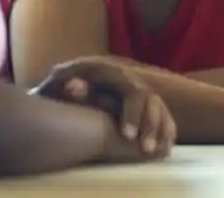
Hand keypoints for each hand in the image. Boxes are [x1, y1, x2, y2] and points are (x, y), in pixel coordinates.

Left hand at [33, 56, 174, 159]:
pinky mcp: (140, 99)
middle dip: (149, 125)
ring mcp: (136, 87)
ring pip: (157, 106)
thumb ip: (64, 86)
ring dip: (159, 129)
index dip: (132, 115)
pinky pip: (161, 112)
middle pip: (148, 100)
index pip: (131, 92)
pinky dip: (165, 127)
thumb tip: (72, 86)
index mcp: (111, 72)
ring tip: (155, 151)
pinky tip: (166, 143)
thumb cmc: (57, 88)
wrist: (63, 81)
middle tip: (145, 150)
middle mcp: (127, 78)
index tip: (127, 137)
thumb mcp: (57, 85)